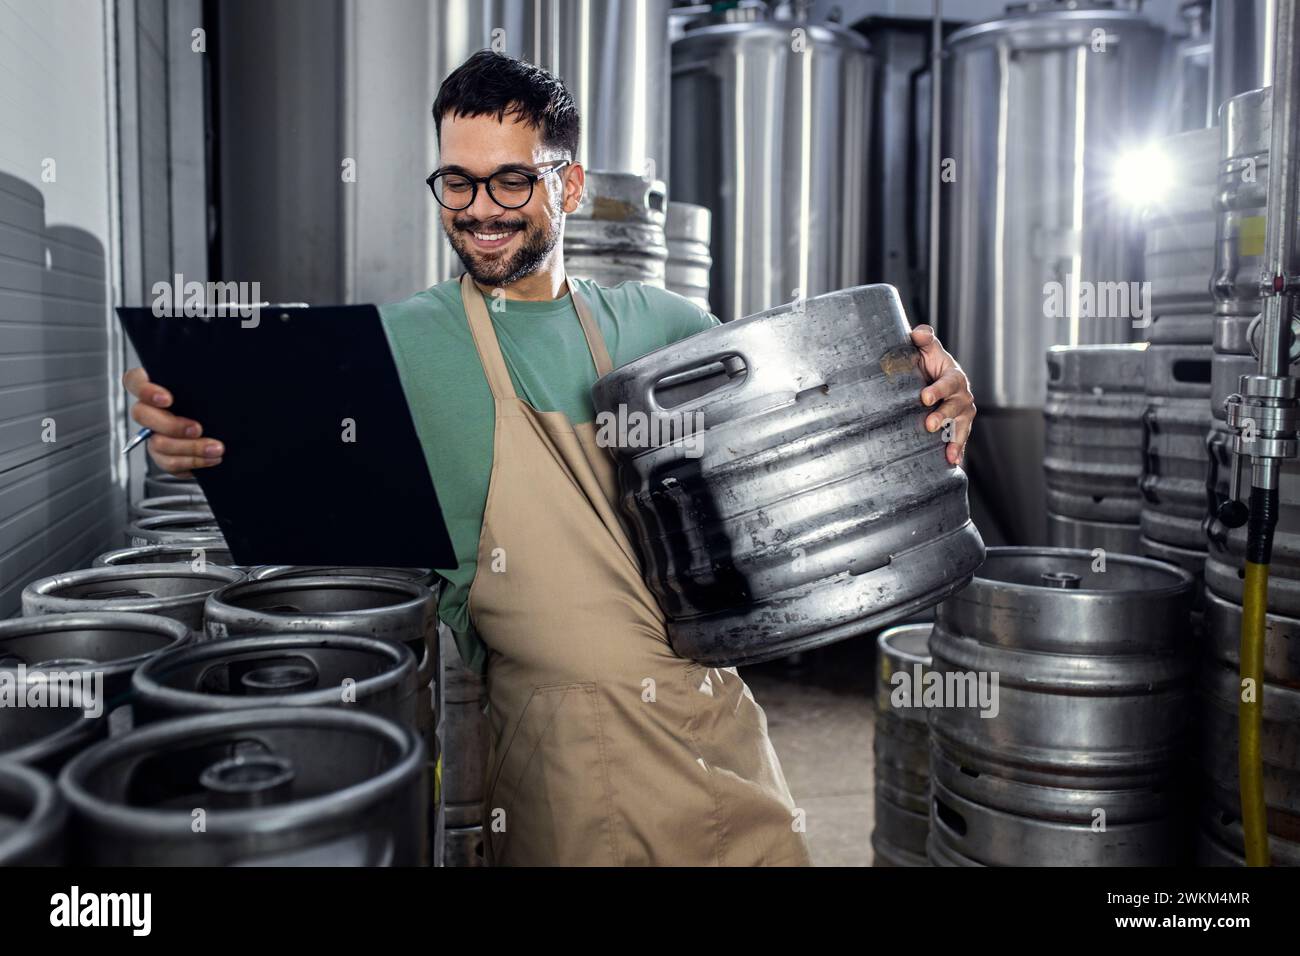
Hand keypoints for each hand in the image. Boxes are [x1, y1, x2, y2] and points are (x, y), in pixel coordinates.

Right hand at [123, 368, 223, 476]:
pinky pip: (169, 463)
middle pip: (141, 415)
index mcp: (157, 388)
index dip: (146, 391)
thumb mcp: (210, 388)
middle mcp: (150, 411)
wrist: (228, 430)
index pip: (135, 381)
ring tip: (215, 449)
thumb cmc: (215, 404)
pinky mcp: (163, 456)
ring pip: (158, 443)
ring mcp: (153, 434)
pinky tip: (210, 459)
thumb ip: (203, 383)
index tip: (167, 399)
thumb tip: (213, 381)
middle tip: (198, 429)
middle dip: (171, 425)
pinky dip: (192, 462)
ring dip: (190, 448)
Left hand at [910, 325, 974, 465]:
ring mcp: (962, 413)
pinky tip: (953, 462)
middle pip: (956, 407)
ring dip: (955, 439)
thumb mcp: (926, 349)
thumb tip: (918, 333)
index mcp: (954, 376)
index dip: (938, 390)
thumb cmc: (928, 363)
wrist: (932, 377)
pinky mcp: (958, 427)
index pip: (948, 383)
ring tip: (949, 453)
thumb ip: (923, 339)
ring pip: (961, 426)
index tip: (924, 397)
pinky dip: (958, 450)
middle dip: (943, 416)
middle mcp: (962, 395)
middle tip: (929, 425)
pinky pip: (960, 439)